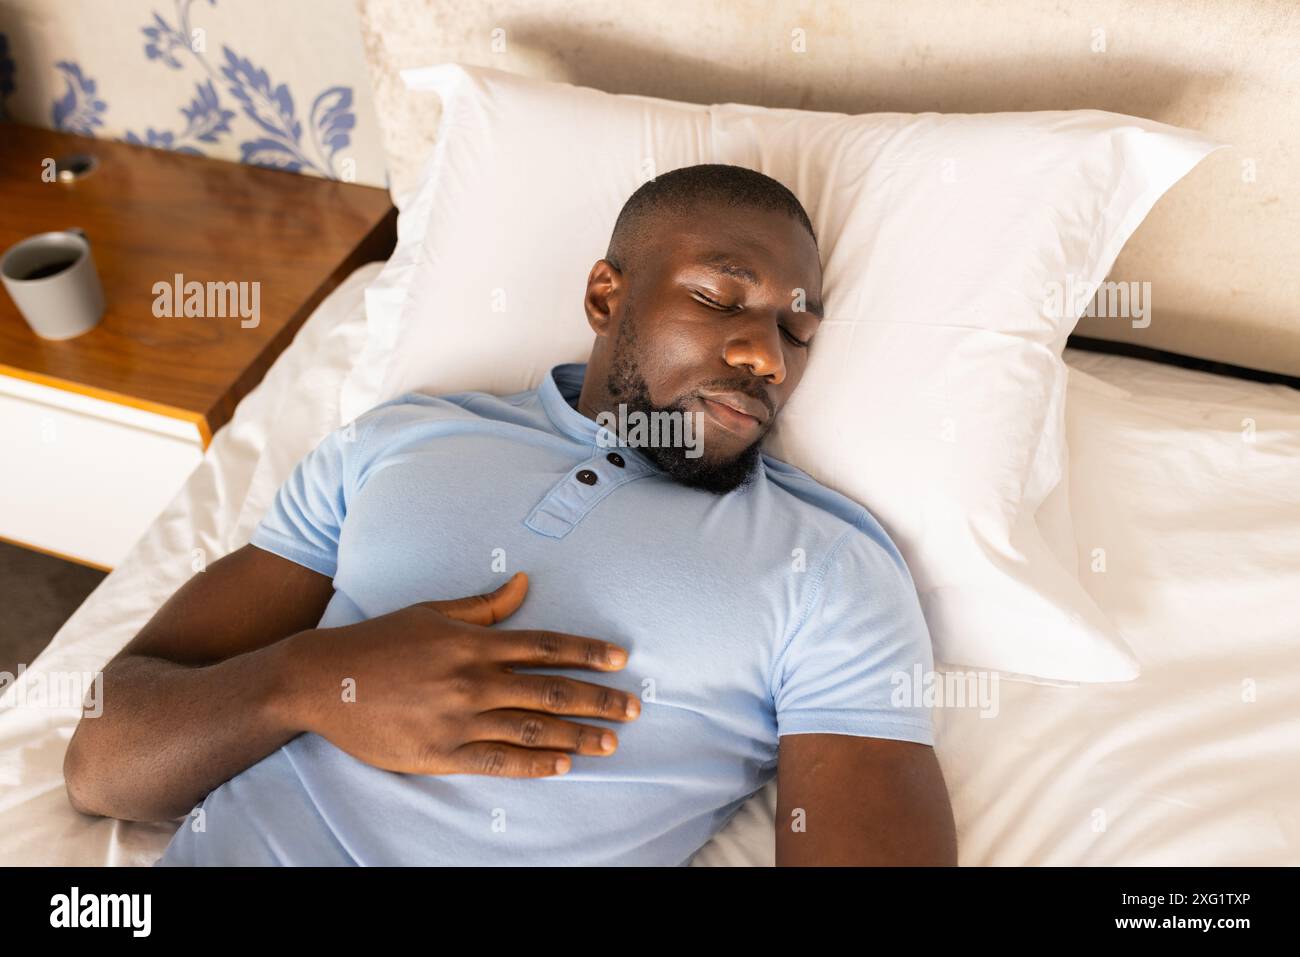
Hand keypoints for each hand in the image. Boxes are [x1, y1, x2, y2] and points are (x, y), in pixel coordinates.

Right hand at [283, 572, 638, 777]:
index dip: (587, 652)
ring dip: (576, 735)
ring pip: (531, 727)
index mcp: (474, 642)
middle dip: (597, 698)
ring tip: (610, 742)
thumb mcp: (433, 613)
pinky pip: (497, 760)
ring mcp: (457, 718)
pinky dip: (533, 763)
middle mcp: (472, 679)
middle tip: (633, 709)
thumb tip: (525, 583)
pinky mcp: (439, 753)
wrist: (322, 680)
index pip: (545, 646)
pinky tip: (562, 765)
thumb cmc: (380, 641)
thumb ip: (485, 606)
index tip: (621, 660)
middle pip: (550, 689)